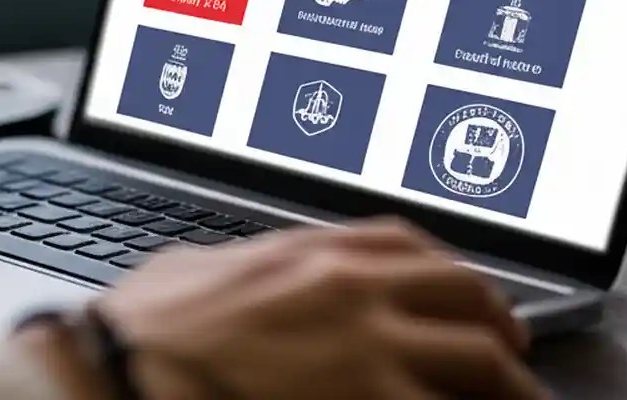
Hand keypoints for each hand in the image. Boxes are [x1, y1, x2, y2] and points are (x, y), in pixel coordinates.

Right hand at [61, 219, 547, 398]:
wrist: (120, 369)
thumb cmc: (141, 330)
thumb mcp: (189, 272)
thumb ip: (233, 267)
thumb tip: (231, 276)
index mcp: (304, 254)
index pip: (403, 242)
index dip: (444, 272)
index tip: (459, 295)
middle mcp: (349, 290)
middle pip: (462, 291)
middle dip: (495, 323)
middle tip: (504, 354)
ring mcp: (368, 350)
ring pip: (482, 359)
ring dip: (506, 383)